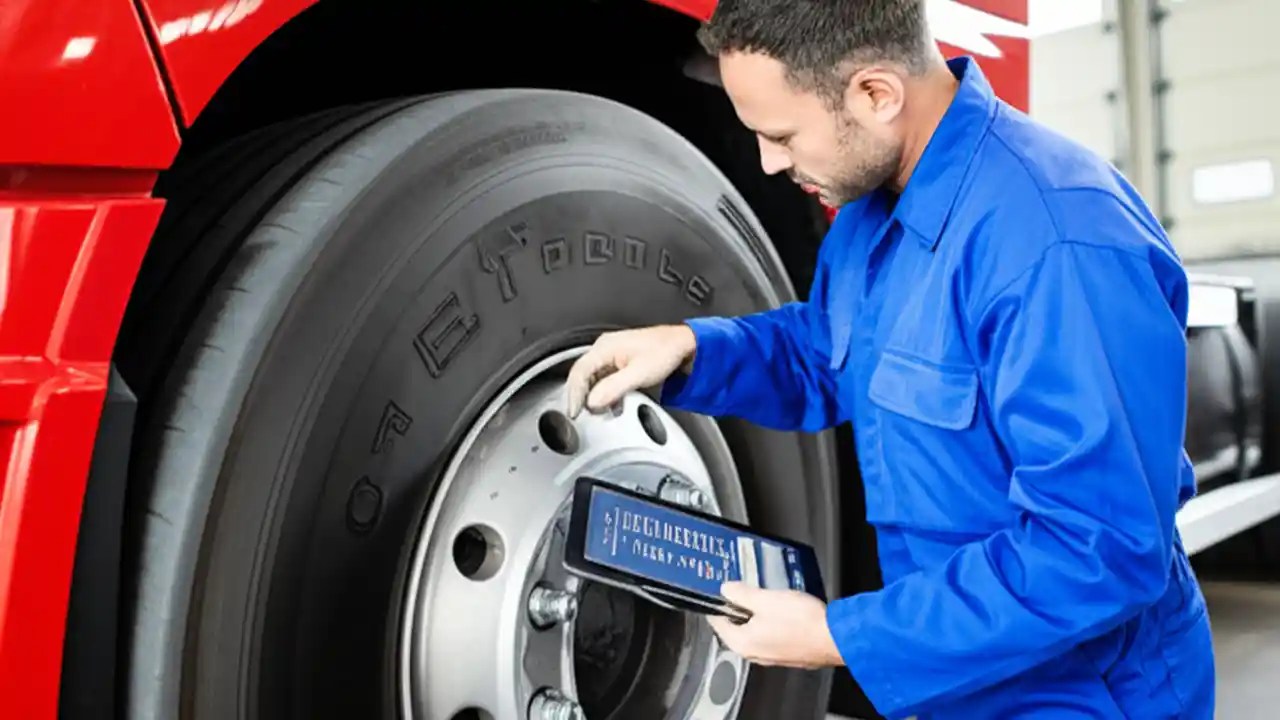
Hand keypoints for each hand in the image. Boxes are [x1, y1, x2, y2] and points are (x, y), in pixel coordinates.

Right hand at [565, 325, 697, 417]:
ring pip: (590, 377)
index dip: (574, 394)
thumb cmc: (665, 351)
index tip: (574, 411)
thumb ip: (614, 388)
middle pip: (581, 374)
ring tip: (595, 411)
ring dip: (591, 395)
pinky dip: (601, 391)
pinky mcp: (617, 360)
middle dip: (579, 396)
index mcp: (605, 347)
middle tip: (579, 414)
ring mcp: (610, 353)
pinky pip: (602, 377)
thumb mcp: (639, 373)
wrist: (682, 344)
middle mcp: (604, 348)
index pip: (579, 372)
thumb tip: (593, 401)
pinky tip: (608, 403)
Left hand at [707, 582, 843, 669]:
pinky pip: (771, 637)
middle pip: (736, 629)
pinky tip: (782, 611)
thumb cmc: (802, 621)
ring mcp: (772, 657)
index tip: (720, 592)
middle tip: (743, 590)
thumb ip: (741, 594)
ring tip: (765, 598)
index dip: (718, 604)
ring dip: (756, 616)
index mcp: (743, 643)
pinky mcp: (788, 655)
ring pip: (755, 633)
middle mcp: (755, 654)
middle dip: (738, 609)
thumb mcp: (765, 599)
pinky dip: (771, 625)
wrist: (835, 637)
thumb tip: (726, 590)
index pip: (717, 623)